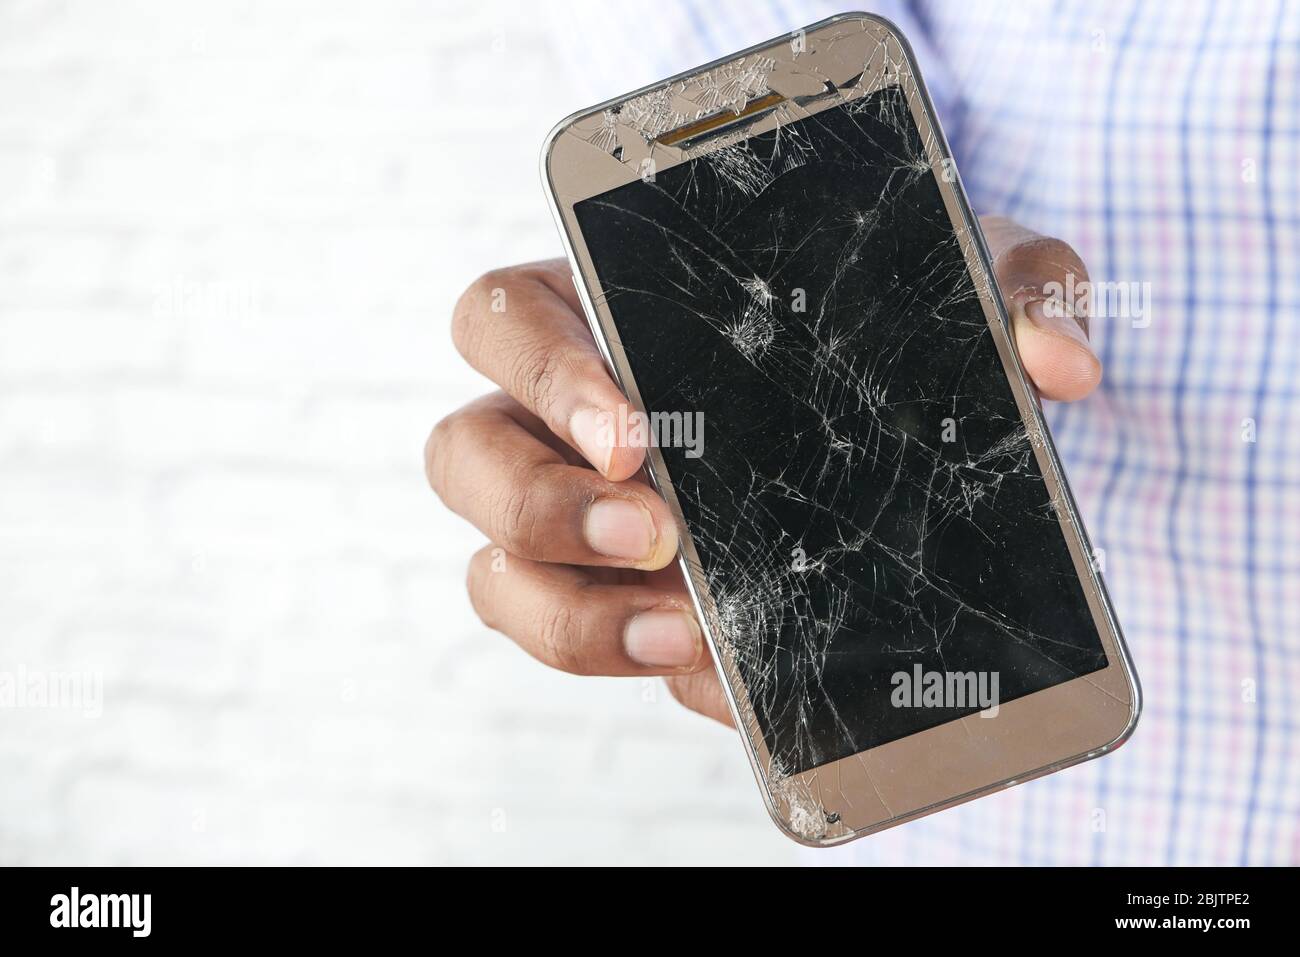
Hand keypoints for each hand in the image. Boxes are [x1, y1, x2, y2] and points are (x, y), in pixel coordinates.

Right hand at [425, 218, 1099, 723]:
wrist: (892, 413)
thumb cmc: (877, 325)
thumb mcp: (946, 286)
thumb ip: (1006, 288)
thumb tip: (1056, 359)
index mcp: (601, 312)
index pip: (502, 322)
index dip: (542, 376)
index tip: (634, 435)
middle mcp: (561, 421)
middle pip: (465, 457)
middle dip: (543, 508)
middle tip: (661, 535)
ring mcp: (579, 523)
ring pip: (498, 574)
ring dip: (574, 617)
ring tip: (689, 635)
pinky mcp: (625, 603)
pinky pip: (590, 647)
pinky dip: (644, 670)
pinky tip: (728, 680)